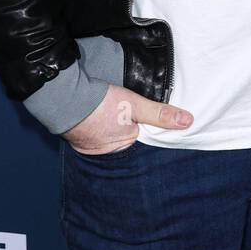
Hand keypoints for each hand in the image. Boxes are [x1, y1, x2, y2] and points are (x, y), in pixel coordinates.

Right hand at [63, 83, 193, 154]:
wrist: (62, 97)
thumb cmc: (99, 105)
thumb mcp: (135, 106)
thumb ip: (160, 114)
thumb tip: (187, 122)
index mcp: (121, 149)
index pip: (143, 142)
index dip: (151, 132)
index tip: (161, 125)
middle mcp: (105, 152)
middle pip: (127, 140)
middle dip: (134, 131)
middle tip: (138, 118)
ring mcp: (89, 144)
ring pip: (111, 135)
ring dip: (117, 127)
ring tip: (121, 116)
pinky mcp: (79, 134)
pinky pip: (97, 131)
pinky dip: (103, 125)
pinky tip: (106, 116)